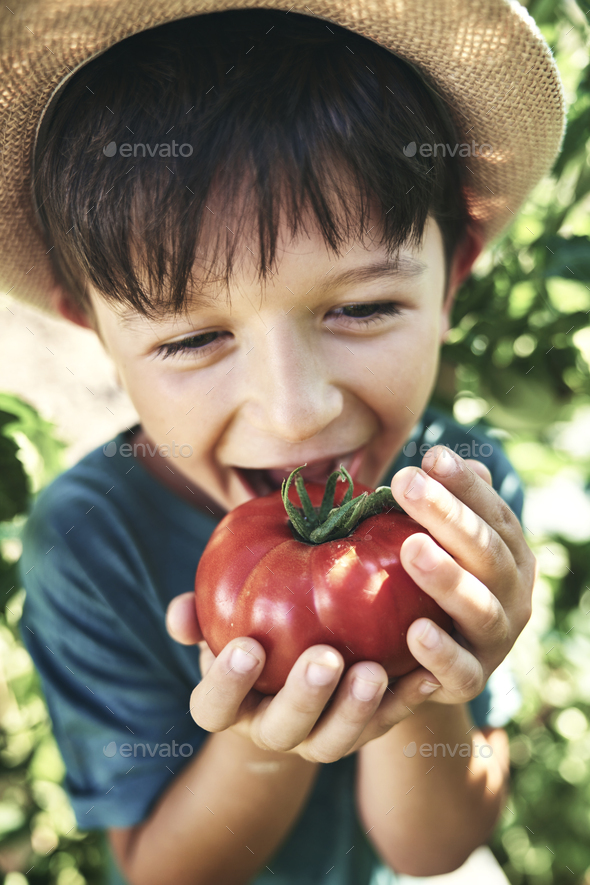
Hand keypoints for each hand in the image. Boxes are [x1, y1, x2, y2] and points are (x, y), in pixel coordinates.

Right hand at [165, 593, 441, 762]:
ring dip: (356, 710)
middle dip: (304, 697)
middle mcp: (273, 731)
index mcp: (230, 707)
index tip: (246, 647)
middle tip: (326, 658)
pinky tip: (427, 674)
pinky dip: (408, 701)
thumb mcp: (221, 620)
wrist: (293, 671)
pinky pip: (387, 723)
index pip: (214, 707)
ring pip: (335, 741)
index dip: (226, 684)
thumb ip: (199, 615)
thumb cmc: (250, 633)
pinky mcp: (364, 731)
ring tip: (373, 672)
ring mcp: (319, 738)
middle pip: (282, 729)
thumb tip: (179, 613)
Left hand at [388, 444, 535, 705]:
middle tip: (406, 484)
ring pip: (480, 608)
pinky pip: (461, 671)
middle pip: (485, 551)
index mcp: (509, 553)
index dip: (464, 485)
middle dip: (447, 515)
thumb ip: (441, 508)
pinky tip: (415, 631)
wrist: (428, 665)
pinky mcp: (471, 680)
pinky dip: (441, 652)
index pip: (493, 513)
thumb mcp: (439, 543)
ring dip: (447, 577)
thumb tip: (436, 459)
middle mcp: (512, 593)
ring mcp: (496, 640)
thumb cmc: (428, 586)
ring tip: (411, 548)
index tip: (431, 456)